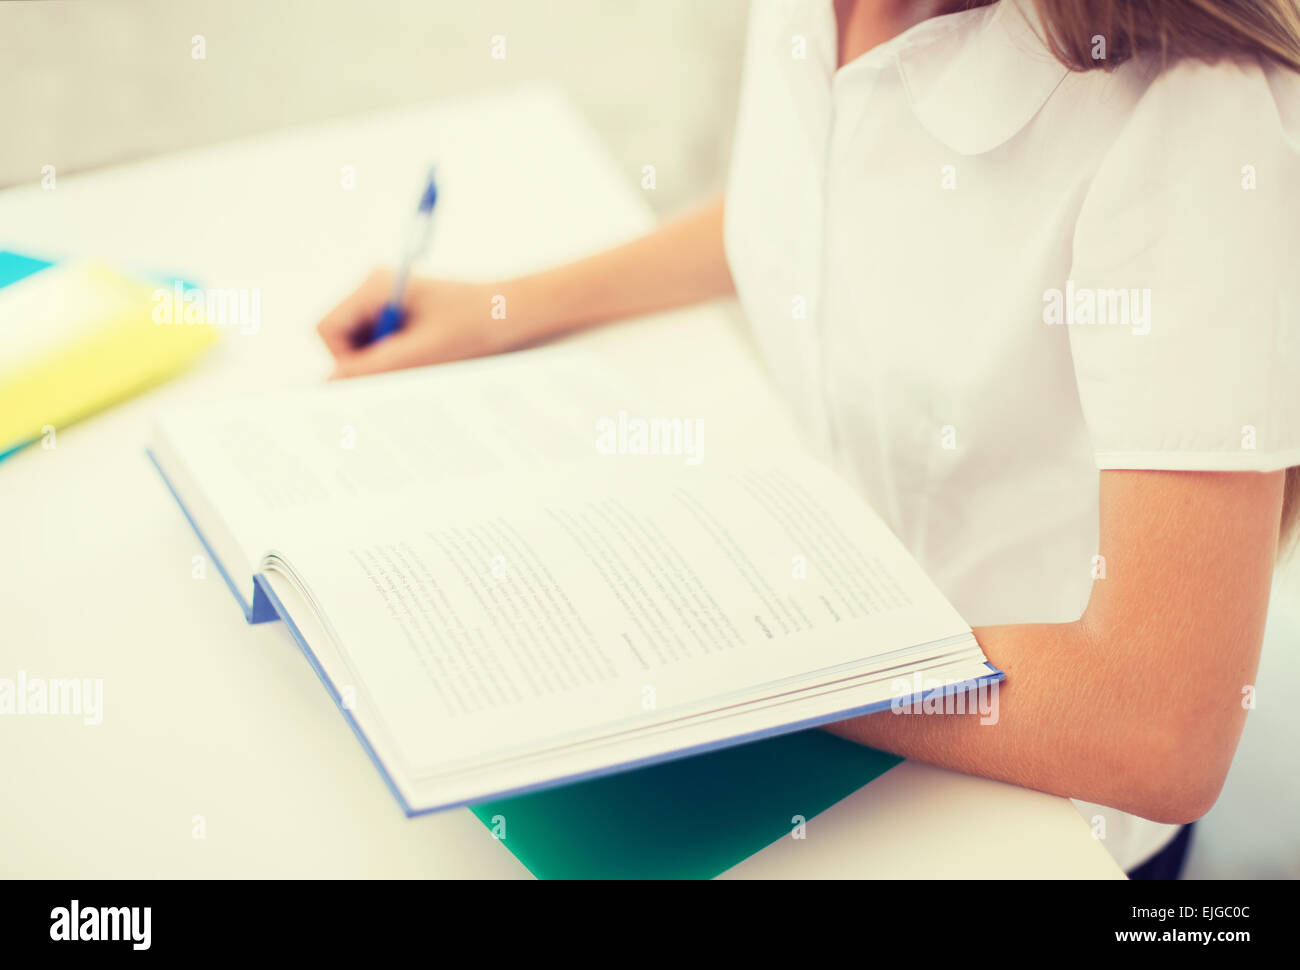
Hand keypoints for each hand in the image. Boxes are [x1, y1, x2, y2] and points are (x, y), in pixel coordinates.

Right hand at [317, 269, 525, 378]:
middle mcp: (374, 289)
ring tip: (422, 361)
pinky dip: (396, 361)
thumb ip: (376, 367)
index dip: (343, 360)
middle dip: (367, 362)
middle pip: (341, 340)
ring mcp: (385, 302)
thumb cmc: (475, 325)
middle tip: (406, 370)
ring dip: (384, 363)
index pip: (328, 329)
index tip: (377, 376)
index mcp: (374, 285)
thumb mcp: (423, 352)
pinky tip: (425, 358)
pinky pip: (380, 348)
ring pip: (360, 348)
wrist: (511, 314)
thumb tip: (330, 383)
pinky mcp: (399, 317)